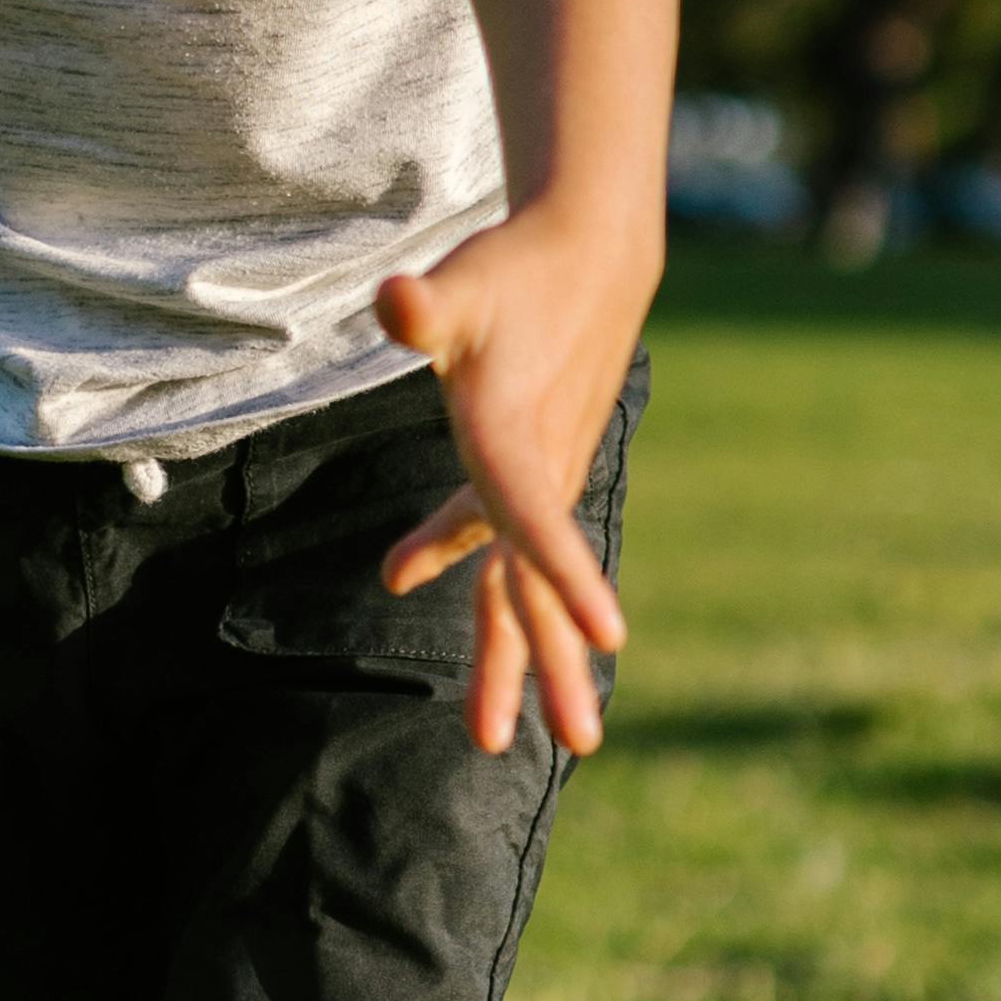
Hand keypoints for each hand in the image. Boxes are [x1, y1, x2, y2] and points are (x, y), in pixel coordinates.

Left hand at [374, 200, 646, 759]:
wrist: (590, 255)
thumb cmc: (518, 269)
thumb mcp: (464, 286)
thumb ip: (424, 305)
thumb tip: (391, 298)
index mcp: (518, 440)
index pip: (538, 519)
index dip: (568, 576)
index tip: (609, 635)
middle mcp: (538, 473)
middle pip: (539, 585)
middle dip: (553, 666)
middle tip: (574, 744)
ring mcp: (539, 480)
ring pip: (521, 584)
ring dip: (510, 656)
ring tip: (496, 738)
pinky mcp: (529, 472)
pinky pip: (498, 544)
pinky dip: (460, 566)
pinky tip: (397, 575)